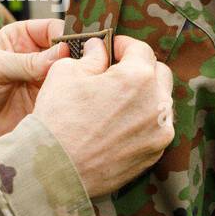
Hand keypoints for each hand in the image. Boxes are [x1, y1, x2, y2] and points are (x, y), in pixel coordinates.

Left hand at [0, 19, 69, 149]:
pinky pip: (66, 98)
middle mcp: (38, 56)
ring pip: (71, 75)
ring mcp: (45, 80)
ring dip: (75, 80)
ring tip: (75, 87)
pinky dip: (71, 100)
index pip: (53, 28)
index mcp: (23, 37)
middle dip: (75, 59)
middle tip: (80, 69)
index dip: (66, 36)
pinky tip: (71, 103)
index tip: (71, 50)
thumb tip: (61, 52)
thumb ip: (25, 61)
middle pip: (68, 52)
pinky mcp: (49, 103)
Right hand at [32, 35, 173, 198]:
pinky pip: (155, 129)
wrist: (54, 169)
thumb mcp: (66, 72)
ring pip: (160, 103)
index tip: (109, 49)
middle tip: (115, 72)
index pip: (140, 49)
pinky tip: (118, 125)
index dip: (122, 45)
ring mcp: (158, 133)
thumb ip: (90, 56)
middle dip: (139, 68)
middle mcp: (157, 104)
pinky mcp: (153, 154)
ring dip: (144, 96)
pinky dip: (142, 122)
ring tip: (116, 101)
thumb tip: (99, 48)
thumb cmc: (57, 118)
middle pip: (159, 74)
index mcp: (138, 77)